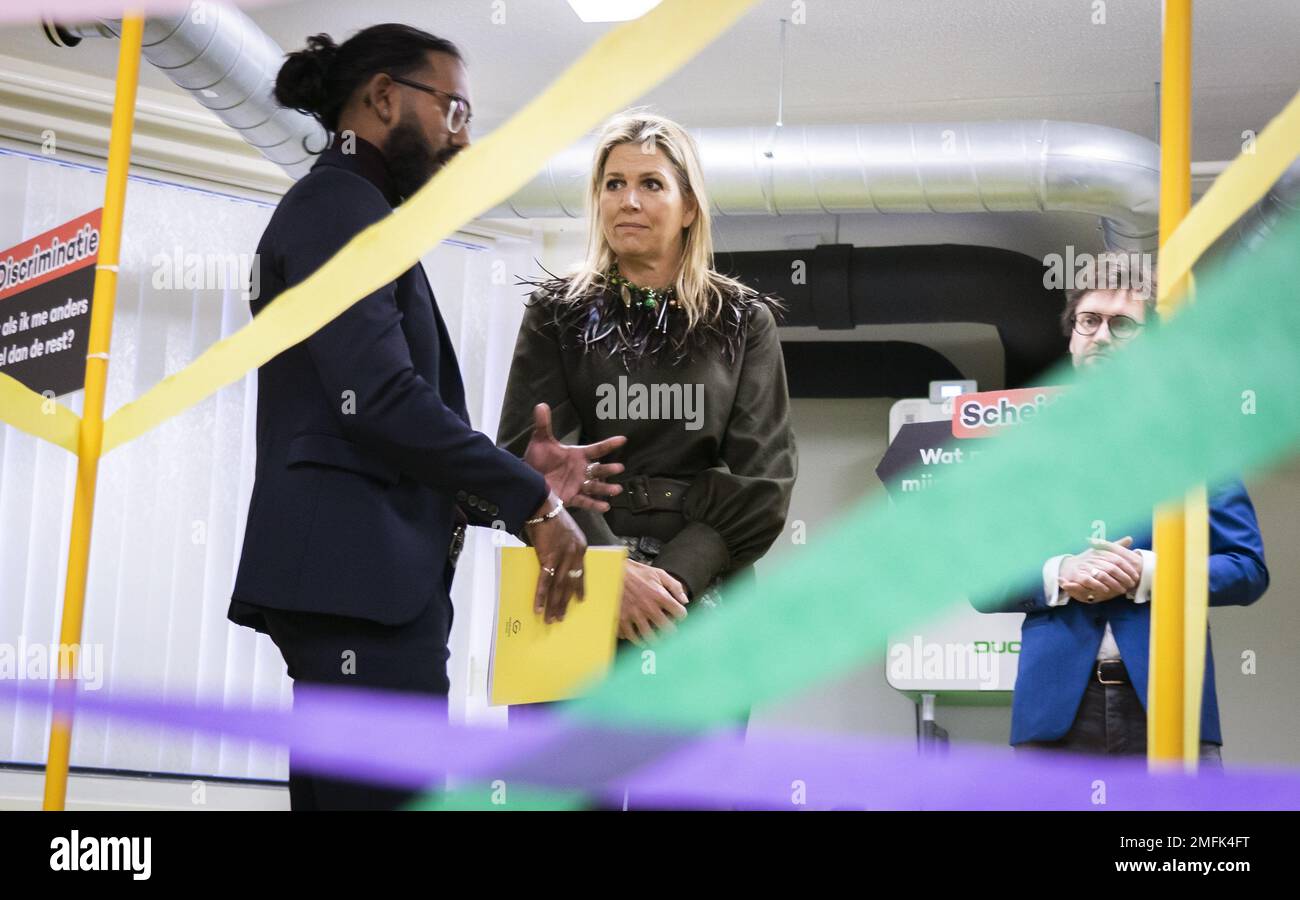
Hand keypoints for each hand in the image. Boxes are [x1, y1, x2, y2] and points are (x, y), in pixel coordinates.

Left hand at [523, 403, 626, 511]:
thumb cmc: (538, 459)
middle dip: (608, 469)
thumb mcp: (541, 441)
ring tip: (617, 490)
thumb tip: (541, 404)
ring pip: (595, 487)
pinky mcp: (571, 497)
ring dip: (606, 488)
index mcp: (578, 455)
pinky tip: (606, 506)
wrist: (528, 478)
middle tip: (619, 468)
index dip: (609, 444)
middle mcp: (581, 470)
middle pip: (598, 469)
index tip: (623, 439)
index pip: (596, 449)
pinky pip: (585, 502)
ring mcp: (577, 485)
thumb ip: (543, 424)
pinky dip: (595, 505)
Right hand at [524, 493, 587, 623]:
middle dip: (564, 603)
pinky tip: (539, 608)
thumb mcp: (565, 533)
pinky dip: (541, 596)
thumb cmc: (550, 516)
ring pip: (559, 586)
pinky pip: (545, 581)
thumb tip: (555, 564)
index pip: (581, 573)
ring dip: (554, 605)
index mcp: (580, 547)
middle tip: (561, 618)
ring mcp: (563, 556)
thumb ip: (564, 549)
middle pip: (569, 584)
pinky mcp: (548, 557)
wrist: (542, 505)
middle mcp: (575, 554)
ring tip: (552, 619)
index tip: (580, 600)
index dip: (579, 588)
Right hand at [618, 560, 688, 645]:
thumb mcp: (658, 574)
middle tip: (669, 631)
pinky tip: (640, 640)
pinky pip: (632, 636)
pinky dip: (637, 640)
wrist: (613, 572)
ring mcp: (635, 615)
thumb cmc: (636, 572)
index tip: (678, 616)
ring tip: (656, 639)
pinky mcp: (622, 619)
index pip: (680, 613)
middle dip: (671, 631)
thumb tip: (684, 600)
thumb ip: (675, 586)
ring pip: (650, 637)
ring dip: (655, 640)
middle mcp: (649, 607)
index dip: (681, 615)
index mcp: (660, 595)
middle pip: (667, 629)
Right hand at [1058, 536, 1142, 602]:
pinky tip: (1107, 590)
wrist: (1067, 567)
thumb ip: (1115, 546)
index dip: (1128, 568)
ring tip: (1122, 589)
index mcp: (1099, 552)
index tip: (1136, 575)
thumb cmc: (1087, 560)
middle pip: (1112, 568)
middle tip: (1131, 584)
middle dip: (1123, 577)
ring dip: (1114, 583)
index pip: (1117, 559)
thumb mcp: (1100, 551)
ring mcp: (1085, 567)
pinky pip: (1090, 581)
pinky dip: (1099, 586)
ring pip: (1103, 575)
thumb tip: (1130, 538)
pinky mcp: (1078, 576)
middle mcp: (1092, 558)